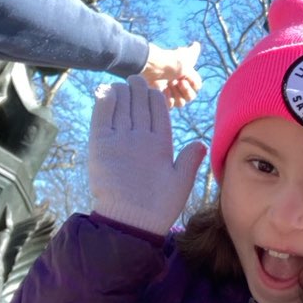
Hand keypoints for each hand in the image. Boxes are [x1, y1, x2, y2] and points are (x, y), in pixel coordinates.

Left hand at [88, 75, 205, 234]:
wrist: (129, 222)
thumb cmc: (157, 206)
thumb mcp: (180, 183)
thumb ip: (190, 160)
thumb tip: (201, 143)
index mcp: (162, 143)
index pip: (159, 108)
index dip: (155, 96)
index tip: (151, 91)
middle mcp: (142, 136)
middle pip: (139, 101)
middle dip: (138, 88)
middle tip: (134, 81)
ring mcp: (120, 139)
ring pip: (122, 104)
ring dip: (122, 90)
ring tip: (121, 85)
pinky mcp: (100, 145)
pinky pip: (102, 115)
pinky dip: (104, 100)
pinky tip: (106, 92)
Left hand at [141, 40, 201, 106]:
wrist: (153, 65)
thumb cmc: (171, 60)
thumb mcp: (186, 55)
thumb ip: (193, 52)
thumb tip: (196, 44)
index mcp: (186, 76)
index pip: (197, 87)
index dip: (193, 84)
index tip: (185, 76)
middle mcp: (178, 84)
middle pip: (191, 97)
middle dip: (186, 90)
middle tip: (178, 82)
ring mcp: (169, 92)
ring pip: (181, 103)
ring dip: (177, 95)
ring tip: (169, 86)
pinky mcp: (160, 97)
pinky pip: (170, 106)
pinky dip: (168, 99)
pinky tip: (164, 90)